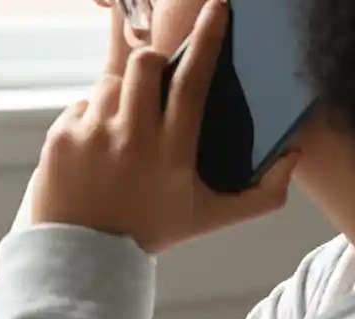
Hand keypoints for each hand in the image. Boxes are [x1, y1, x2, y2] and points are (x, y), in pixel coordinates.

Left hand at [31, 0, 298, 254]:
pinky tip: (92, 154)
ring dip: (118, 100)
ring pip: (110, 84)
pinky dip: (87, 122)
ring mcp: (92, 137)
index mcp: (172, 152)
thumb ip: (262, 194)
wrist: (81, 257)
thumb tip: (294, 155)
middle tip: (151, 86)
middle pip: (144, 64)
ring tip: (118, 138)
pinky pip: (79, 107)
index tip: (216, 8)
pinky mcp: (60, 139)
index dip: (207, 39)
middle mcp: (132, 139)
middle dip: (151, 63)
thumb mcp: (209, 218)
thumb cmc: (148, 232)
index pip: (192, 81)